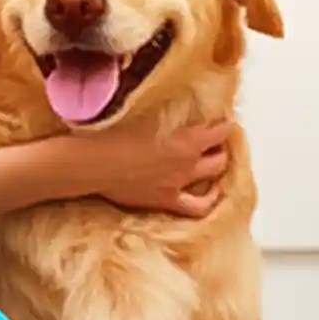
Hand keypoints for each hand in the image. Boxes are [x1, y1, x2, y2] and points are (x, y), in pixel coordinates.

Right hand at [80, 118, 234, 217]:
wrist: (94, 164)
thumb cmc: (114, 136)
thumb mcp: (143, 117)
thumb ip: (163, 116)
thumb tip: (170, 112)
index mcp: (185, 140)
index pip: (218, 131)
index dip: (223, 125)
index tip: (223, 121)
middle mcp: (188, 163)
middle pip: (219, 155)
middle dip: (221, 146)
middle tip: (216, 140)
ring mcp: (179, 184)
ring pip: (213, 176)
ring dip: (218, 168)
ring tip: (216, 162)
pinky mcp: (167, 200)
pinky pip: (197, 207)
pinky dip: (208, 201)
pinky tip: (210, 195)